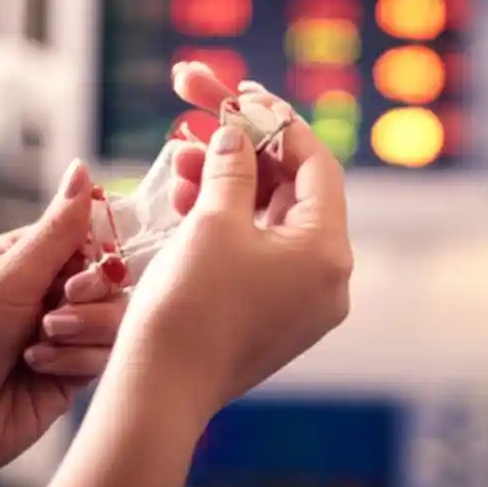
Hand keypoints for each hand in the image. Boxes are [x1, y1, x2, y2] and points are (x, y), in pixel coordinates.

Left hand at [0, 161, 124, 483]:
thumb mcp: (8, 275)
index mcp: (30, 259)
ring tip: (39, 345)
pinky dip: (75, 361)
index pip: (92, 238)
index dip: (99, 252)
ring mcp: (66, 334)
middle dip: (88, 297)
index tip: (80, 270)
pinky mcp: (74, 373)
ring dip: (80, 331)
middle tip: (53, 310)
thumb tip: (82, 169)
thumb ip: (58, 229)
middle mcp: (51, 293)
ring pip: (115, 319)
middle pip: (112, 280)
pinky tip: (38, 368)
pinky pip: (106, 356)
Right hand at [116, 67, 353, 415]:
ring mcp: (299, 301)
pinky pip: (253, 253)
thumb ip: (234, 168)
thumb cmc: (191, 307)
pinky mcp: (269, 315)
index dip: (278, 123)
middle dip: (241, 153)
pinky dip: (223, 224)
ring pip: (266, 221)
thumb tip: (240, 133)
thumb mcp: (213, 223)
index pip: (316, 165)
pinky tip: (184, 201)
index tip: (244, 94)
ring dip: (225, 185)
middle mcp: (325, 279)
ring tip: (180, 162)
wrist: (158, 392)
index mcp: (328, 253)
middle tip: (198, 119)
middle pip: (290, 191)